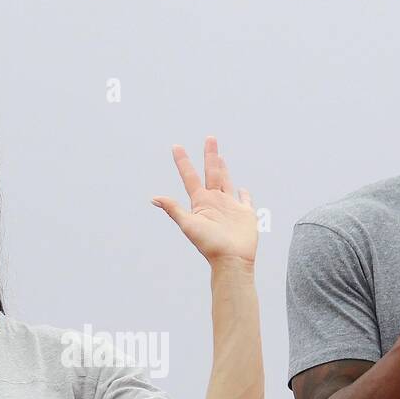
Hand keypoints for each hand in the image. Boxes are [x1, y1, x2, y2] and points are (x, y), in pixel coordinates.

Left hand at [151, 136, 257, 267]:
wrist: (231, 260)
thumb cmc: (209, 244)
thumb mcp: (189, 225)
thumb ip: (174, 209)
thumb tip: (154, 198)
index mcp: (201, 202)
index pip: (190, 177)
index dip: (183, 162)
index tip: (176, 146)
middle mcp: (214, 202)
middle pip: (211, 173)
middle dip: (210, 155)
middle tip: (210, 138)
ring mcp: (230, 207)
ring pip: (225, 182)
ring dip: (223, 169)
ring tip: (219, 156)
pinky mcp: (245, 214)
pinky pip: (244, 200)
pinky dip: (243, 194)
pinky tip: (241, 189)